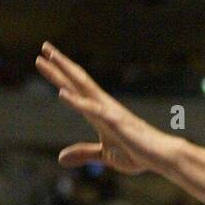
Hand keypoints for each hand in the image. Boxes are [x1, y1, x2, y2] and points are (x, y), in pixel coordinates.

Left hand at [35, 43, 173, 174]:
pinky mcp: (114, 121)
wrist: (161, 156)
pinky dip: (75, 101)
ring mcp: (108, 111)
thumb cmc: (138, 153)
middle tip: (45, 46)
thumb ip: (83, 153)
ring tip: (49, 57)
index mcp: (98, 112)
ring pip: (82, 86)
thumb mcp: (105, 156)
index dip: (58, 75)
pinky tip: (61, 93)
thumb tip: (60, 158)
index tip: (43, 61)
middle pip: (77, 80)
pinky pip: (91, 109)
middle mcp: (102, 105)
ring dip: (64, 72)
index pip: (74, 89)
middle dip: (59, 64)